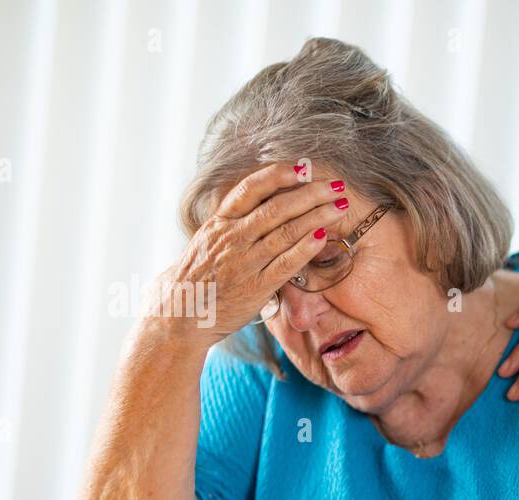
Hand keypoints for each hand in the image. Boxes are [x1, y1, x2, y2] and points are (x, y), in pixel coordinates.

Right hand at [148, 163, 348, 336]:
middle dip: (310, 193)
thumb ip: (235, 223)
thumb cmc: (198, 277)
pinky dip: (305, 249)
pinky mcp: (256, 286)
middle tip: (337, 186)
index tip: (304, 167)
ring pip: (284, 232)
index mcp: (221, 222)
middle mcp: (232, 237)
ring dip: (316, 217)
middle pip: (276, 207)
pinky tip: (323, 237)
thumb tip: (262, 204)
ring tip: (339, 206)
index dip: (279, 175)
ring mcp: (244, 261)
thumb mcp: (210, 241)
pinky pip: (285, 264)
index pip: (251, 189)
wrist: (179, 314)